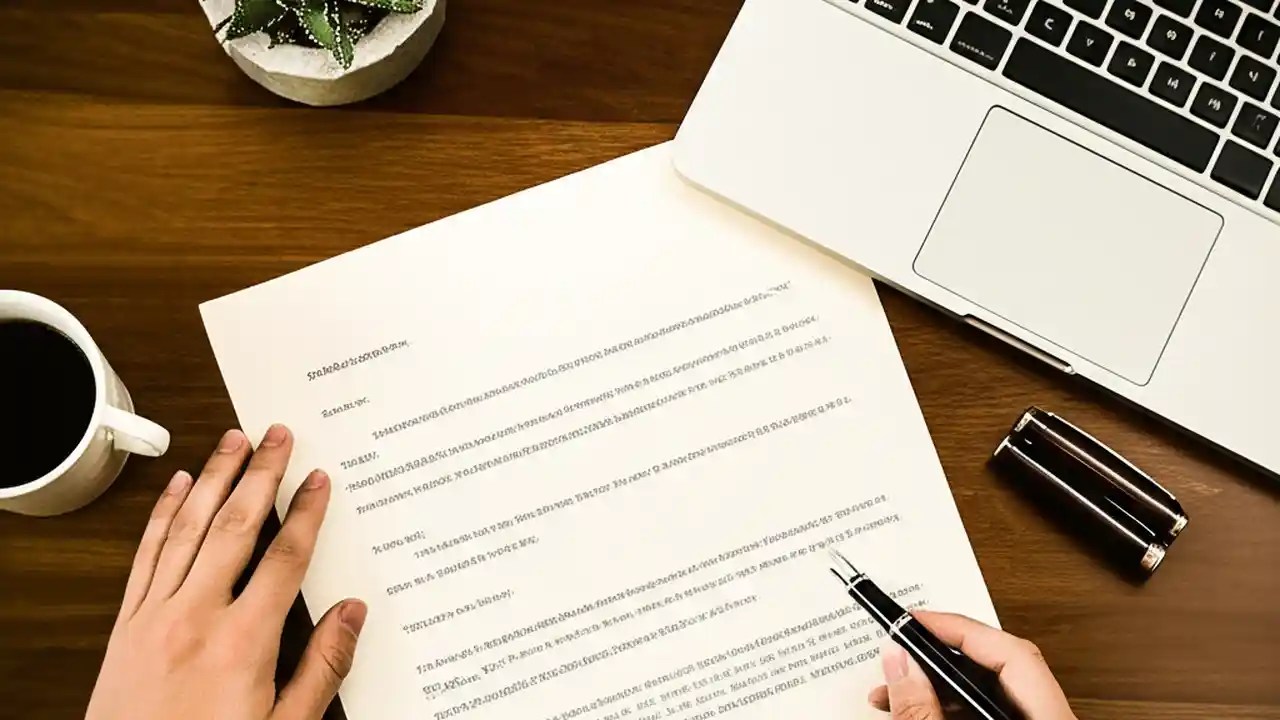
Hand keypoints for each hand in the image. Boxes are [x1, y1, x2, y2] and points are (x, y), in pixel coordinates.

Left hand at [86, 425, 365, 719]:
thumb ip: (322, 668)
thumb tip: (352, 614)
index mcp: (243, 642)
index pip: (284, 557)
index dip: (305, 513)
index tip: (317, 481)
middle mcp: (197, 617)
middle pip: (235, 526)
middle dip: (260, 474)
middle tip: (276, 436)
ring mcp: (155, 617)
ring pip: (187, 528)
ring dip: (212, 478)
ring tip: (232, 442)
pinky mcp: (126, 627)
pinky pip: (145, 555)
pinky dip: (161, 515)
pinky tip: (176, 487)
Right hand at [867, 611, 1075, 719]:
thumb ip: (923, 710)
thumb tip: (899, 663)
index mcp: (1048, 719)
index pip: (1011, 651)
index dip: (959, 627)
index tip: (916, 618)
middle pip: (998, 665)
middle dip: (941, 654)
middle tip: (902, 644)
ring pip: (989, 691)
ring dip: (937, 685)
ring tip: (893, 690)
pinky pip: (987, 711)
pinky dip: (950, 707)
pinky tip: (916, 709)